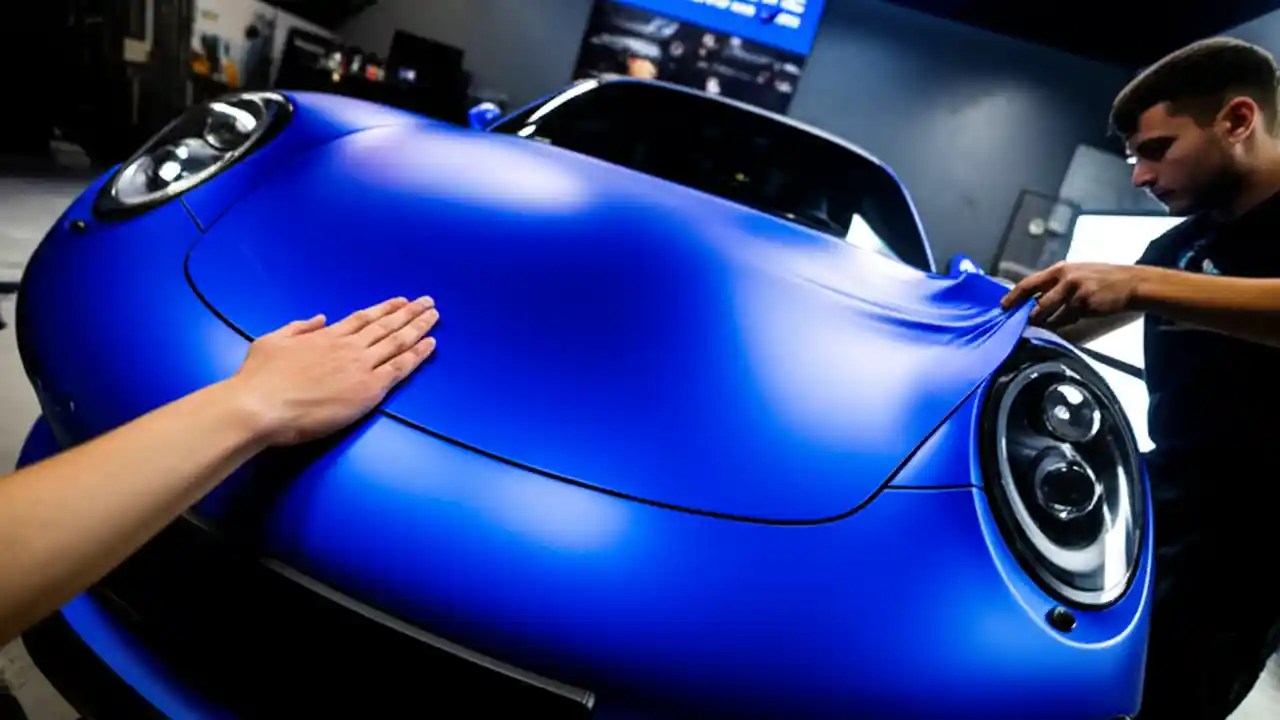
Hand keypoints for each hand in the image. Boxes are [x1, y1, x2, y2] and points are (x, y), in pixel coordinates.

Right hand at [224, 297, 438, 445]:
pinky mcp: (369, 389)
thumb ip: (298, 328)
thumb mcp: (272, 340)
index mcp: (326, 336)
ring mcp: (361, 366)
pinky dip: (418, 354)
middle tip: (428, 302)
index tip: (400, 301)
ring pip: (397, 341)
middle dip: (409, 312)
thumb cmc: (260, 378)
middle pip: (386, 325)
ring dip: (418, 327)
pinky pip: (400, 367)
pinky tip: (431, 344)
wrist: (262, 405)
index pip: (362, 319)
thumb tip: (320, 318)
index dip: (384, 309)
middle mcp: (348, 347)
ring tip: (434, 315)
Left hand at [1001, 262, 1144, 326]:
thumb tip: (1034, 301)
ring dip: (1046, 323)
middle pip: (1037, 302)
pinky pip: (1067, 320)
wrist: (1131, 284)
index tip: (1003, 306)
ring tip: (1047, 325)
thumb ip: (1056, 286)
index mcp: (1060, 269)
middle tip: (1021, 323)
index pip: (1029, 283)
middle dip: (1027, 315)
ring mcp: (1074, 291)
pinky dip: (1065, 324)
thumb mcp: (1077, 275)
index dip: (1014, 296)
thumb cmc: (1102, 280)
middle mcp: (1064, 278)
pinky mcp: (1085, 304)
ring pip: (1051, 314)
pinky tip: (1074, 319)